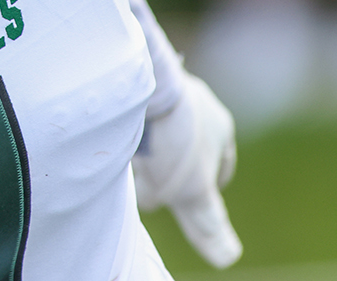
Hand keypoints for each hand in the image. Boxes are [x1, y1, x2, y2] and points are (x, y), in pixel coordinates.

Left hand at [133, 74, 242, 268]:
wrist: (137, 83)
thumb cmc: (172, 141)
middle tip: (154, 179)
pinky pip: (128, 109)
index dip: (207, 181)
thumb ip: (207, 222)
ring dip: (145, 142)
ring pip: (157, 123)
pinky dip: (122, 126)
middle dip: (172, 162)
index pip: (221, 160)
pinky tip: (108, 141)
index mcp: (218, 124)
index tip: (191, 195)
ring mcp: (162, 86)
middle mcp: (194, 100)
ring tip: (127, 162)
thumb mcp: (192, 193)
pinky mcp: (130, 78)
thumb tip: (228, 257)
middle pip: (187, 140)